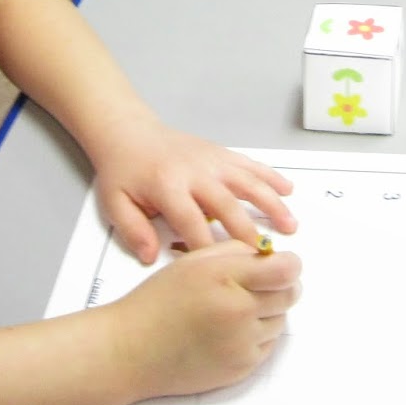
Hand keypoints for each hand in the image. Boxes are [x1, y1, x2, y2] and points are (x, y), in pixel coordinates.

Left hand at [90, 119, 296, 263]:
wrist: (130, 132)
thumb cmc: (123, 172)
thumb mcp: (114, 204)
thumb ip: (133, 230)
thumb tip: (150, 257)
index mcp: (167, 186)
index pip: (193, 223)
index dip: (209, 249)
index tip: (224, 272)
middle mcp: (195, 172)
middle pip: (227, 205)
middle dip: (247, 232)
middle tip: (267, 258)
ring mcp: (212, 160)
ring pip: (248, 182)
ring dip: (271, 203)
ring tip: (291, 226)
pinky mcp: (221, 153)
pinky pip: (250, 165)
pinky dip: (270, 176)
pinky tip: (288, 190)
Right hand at [108, 240, 301, 398]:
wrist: (132, 349)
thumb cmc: (159, 302)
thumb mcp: (194, 260)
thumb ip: (236, 251)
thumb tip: (269, 255)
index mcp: (226, 276)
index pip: (286, 269)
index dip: (289, 264)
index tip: (282, 264)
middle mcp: (238, 309)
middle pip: (290, 294)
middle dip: (281, 286)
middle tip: (258, 285)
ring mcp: (241, 342)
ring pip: (280, 320)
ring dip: (268, 312)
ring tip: (234, 309)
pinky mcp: (241, 367)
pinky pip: (267, 345)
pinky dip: (257, 336)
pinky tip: (229, 330)